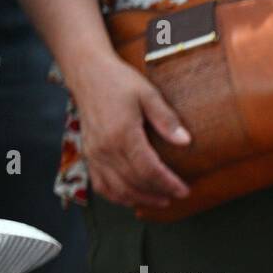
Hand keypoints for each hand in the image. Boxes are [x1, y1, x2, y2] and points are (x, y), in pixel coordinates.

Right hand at [69, 52, 191, 208]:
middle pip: (135, 183)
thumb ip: (166, 119)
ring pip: (118, 189)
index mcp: (122, 134)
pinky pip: (101, 185)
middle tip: (177, 196)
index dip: (168, 183)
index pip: (148, 169)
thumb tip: (186, 141)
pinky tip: (134, 198)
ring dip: (141, 199)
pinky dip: (118, 197)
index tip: (184, 190)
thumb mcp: (147, 94)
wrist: (86, 72)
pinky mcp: (88, 154)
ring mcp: (94, 153)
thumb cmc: (118, 81)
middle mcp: (105, 148)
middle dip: (158, 193)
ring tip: (161, 200)